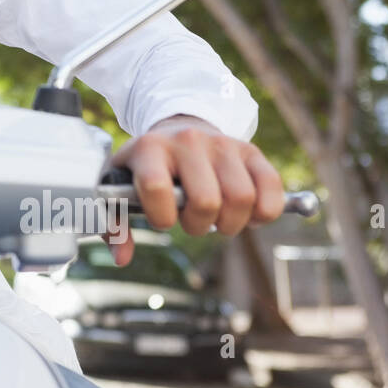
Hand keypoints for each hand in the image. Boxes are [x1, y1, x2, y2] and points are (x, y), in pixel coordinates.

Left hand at [104, 115, 283, 266]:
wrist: (178, 129)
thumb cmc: (147, 167)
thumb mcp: (123, 187)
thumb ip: (116, 223)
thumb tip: (122, 258)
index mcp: (149, 148)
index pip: (156, 187)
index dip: (161, 216)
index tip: (163, 219)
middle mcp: (187, 141)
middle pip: (206, 201)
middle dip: (199, 226)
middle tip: (192, 220)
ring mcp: (222, 143)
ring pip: (241, 198)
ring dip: (231, 223)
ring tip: (216, 216)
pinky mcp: (251, 150)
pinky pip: (271, 188)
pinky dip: (264, 212)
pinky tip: (246, 213)